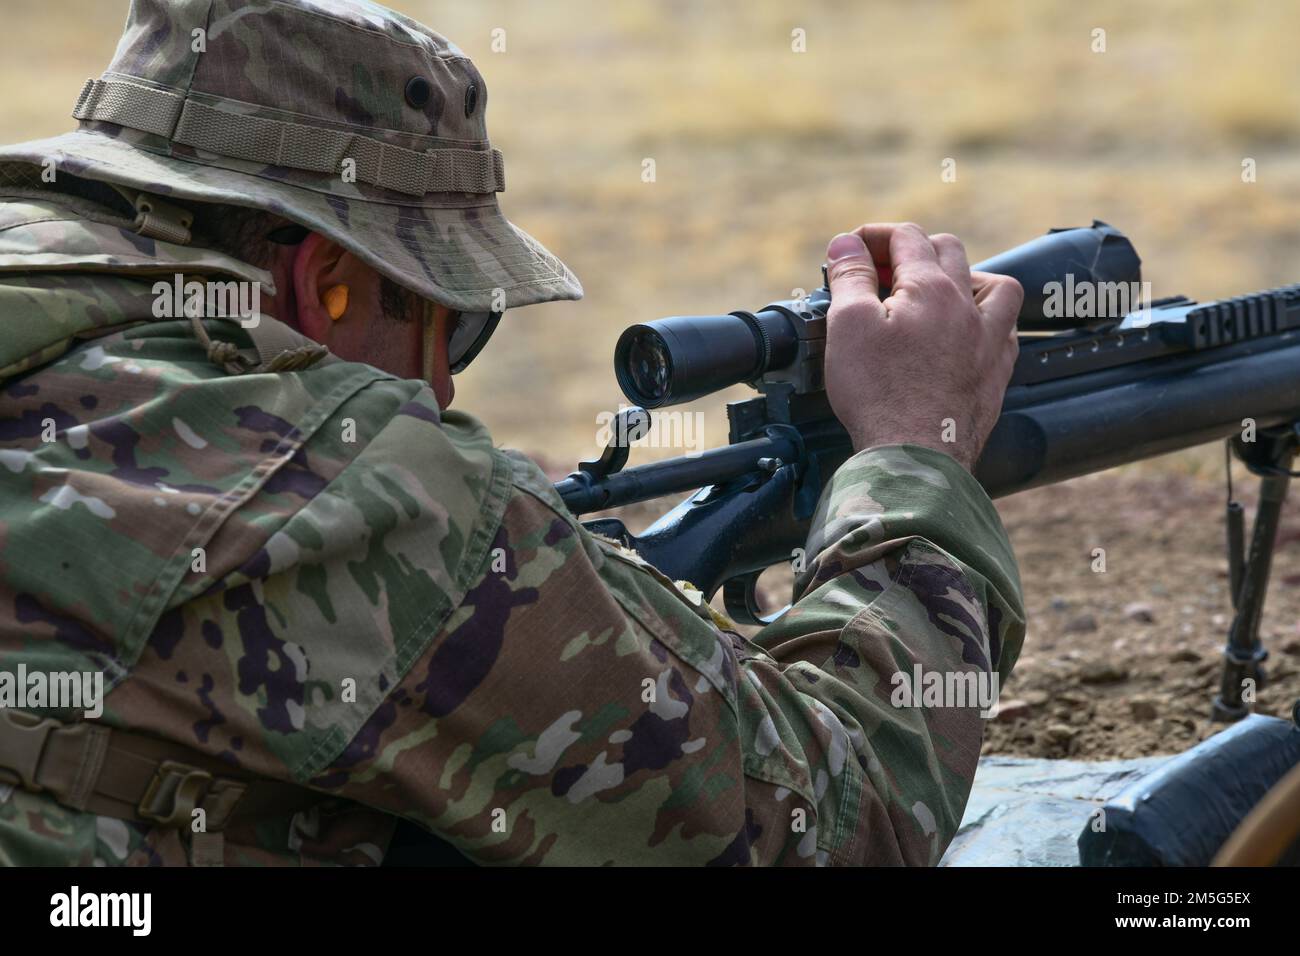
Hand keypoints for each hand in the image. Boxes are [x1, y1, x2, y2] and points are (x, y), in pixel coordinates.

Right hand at [822, 223, 1021, 470]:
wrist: (915, 456)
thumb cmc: (879, 394)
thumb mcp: (848, 326)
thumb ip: (850, 277)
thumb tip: (848, 243)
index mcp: (932, 288)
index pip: (906, 237)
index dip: (874, 236)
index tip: (851, 252)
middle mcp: (969, 308)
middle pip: (949, 251)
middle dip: (912, 251)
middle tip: (880, 274)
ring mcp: (989, 342)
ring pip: (995, 286)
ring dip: (964, 277)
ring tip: (935, 294)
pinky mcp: (996, 375)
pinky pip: (1006, 331)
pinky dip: (986, 321)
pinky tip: (967, 334)